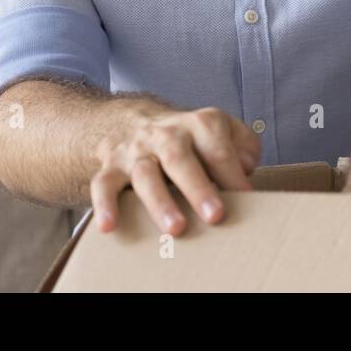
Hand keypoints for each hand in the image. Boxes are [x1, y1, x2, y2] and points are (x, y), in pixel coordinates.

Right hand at [91, 106, 261, 235]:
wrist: (134, 121)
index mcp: (198, 124)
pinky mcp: (110, 167)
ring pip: (145, 174)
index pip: (217, 147)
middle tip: (216, 216)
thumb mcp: (221, 129)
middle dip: (197, 187)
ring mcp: (136, 151)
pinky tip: (108, 226)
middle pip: (179, 157)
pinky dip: (104, 204)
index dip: (233, 174)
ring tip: (176, 229)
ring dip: (160, 202)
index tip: (248, 199)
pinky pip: (102, 184)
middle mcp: (165, 135)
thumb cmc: (190, 138)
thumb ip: (243, 145)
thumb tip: (246, 167)